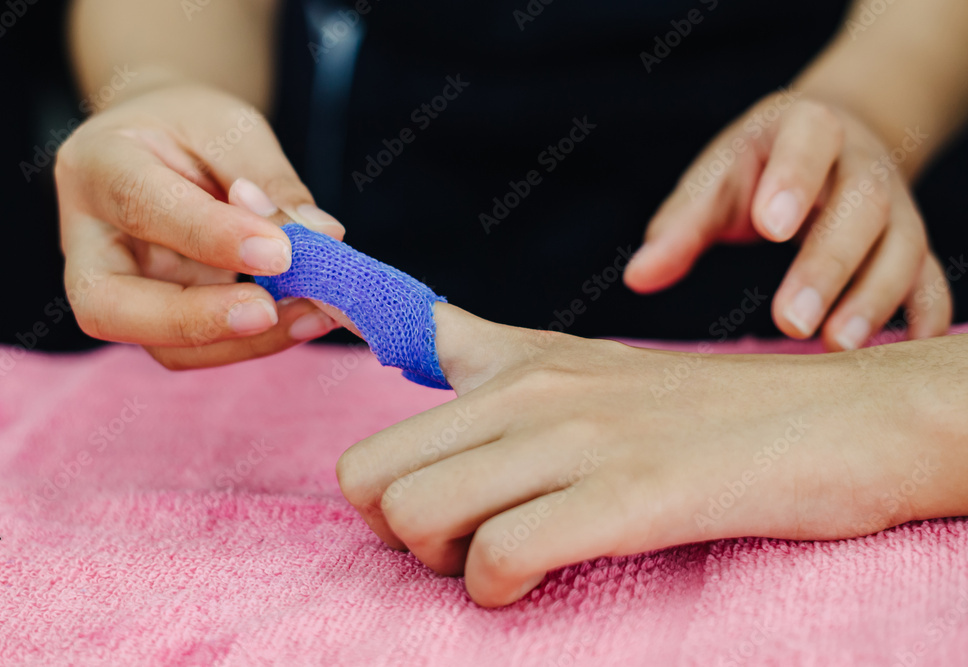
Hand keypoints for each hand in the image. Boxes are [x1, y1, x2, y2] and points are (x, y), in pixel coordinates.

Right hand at [55, 82, 344, 368]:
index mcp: (98, 166)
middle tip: (268, 311)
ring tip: (314, 314)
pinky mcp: (158, 320)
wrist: (166, 144)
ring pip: (162, 344)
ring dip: (243, 341)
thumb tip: (324, 236)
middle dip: (194, 320)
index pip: (141, 206)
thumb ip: (269, 179)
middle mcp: (90, 240)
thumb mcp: (231, 127)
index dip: (210, 235)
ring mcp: (119, 289)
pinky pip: (201, 348)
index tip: (280, 250)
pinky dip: (256, 341)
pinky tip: (306, 318)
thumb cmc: (192, 128)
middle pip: (108, 307)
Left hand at [336, 303, 963, 606]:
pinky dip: (498, 589)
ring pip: (417, 514)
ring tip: (499, 561)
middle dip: (396, 531)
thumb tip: (410, 339)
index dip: (369, 461)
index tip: (393, 484)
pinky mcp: (629, 496)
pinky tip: (532, 583)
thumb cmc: (697, 408)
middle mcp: (529, 392)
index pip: (378, 401)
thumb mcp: (577, 361)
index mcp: (513, 364)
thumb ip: (486, 352)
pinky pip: (500, 555)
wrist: (832, 420)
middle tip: (457, 543)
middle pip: (370, 476)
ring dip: (442, 564)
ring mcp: (577, 440)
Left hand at [624, 91, 951, 349]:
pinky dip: (923, 314)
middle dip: (828, 265)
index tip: (769, 228)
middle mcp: (861, 163)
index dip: (794, 179)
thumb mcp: (717, 178)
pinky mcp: (910, 244)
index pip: (809, 141)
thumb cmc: (757, 168)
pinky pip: (929, 278)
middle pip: (861, 207)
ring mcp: (896, 205)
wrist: (833, 140)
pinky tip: (906, 352)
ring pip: (902, 246)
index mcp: (806, 127)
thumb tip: (637, 277)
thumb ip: (681, 225)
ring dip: (873, 298)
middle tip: (791, 322)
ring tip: (837, 346)